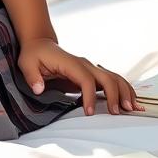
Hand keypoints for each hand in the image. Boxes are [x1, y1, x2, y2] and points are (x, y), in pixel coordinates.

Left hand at [17, 38, 143, 115]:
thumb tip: (38, 88)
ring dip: (124, 92)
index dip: (89, 95)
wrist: (40, 44)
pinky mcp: (92, 74)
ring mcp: (90, 68)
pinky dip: (123, 90)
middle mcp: (84, 64)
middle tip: (116, 113)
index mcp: (70, 62)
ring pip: (114, 78)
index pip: (85, 79)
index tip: (88, 112)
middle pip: (106, 77)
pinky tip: (130, 103)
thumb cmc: (33, 54)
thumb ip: (32, 76)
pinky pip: (112, 81)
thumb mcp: (26, 63)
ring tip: (131, 109)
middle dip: (114, 95)